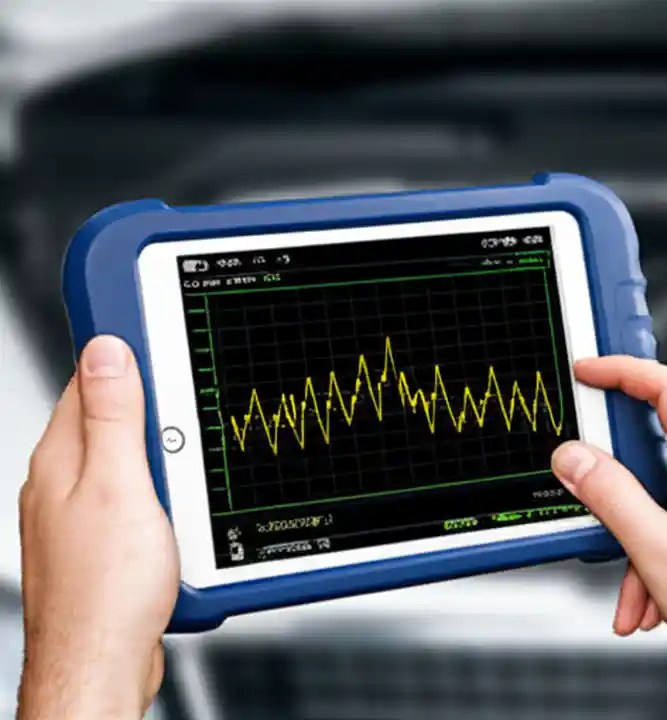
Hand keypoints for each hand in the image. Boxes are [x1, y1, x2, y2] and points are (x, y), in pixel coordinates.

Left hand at [18, 336, 178, 719]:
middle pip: (114, 420)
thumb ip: (113, 418)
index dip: (125, 352)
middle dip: (157, 412)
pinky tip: (187, 516)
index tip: (159, 329)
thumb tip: (107, 351)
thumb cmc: (104, 592)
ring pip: (131, 464)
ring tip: (192, 479)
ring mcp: (82, 516)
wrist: (101, 667)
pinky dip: (168, 499)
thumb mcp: (119, 487)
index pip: (88, 380)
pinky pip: (141, 503)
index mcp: (61, 458)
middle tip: (192, 421)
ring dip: (167, 461)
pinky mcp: (106, 546)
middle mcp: (63, 483)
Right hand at [552, 357, 666, 719]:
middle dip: (621, 495)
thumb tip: (575, 457)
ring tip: (635, 589)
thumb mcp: (658, 551)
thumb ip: (610, 496)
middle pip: (661, 450)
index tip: (590, 371)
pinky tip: (653, 596)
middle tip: (593, 509)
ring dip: (640, 540)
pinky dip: (662, 551)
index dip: (624, 371)